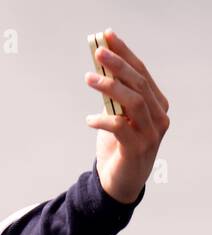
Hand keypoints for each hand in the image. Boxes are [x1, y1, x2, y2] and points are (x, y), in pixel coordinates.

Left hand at [85, 29, 169, 203]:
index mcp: (156, 104)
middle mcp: (158, 116)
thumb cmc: (117, 148)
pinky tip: (89, 121)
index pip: (142, 73)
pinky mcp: (137, 149)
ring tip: (89, 78)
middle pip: (140, 83)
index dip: (126, 54)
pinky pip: (121, 128)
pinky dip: (103, 121)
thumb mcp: (116, 118)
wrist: (118, 185)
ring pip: (134, 102)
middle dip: (118, 65)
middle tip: (98, 52)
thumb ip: (113, 99)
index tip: (108, 37)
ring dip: (111, 87)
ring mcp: (151, 133)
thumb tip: (98, 70)